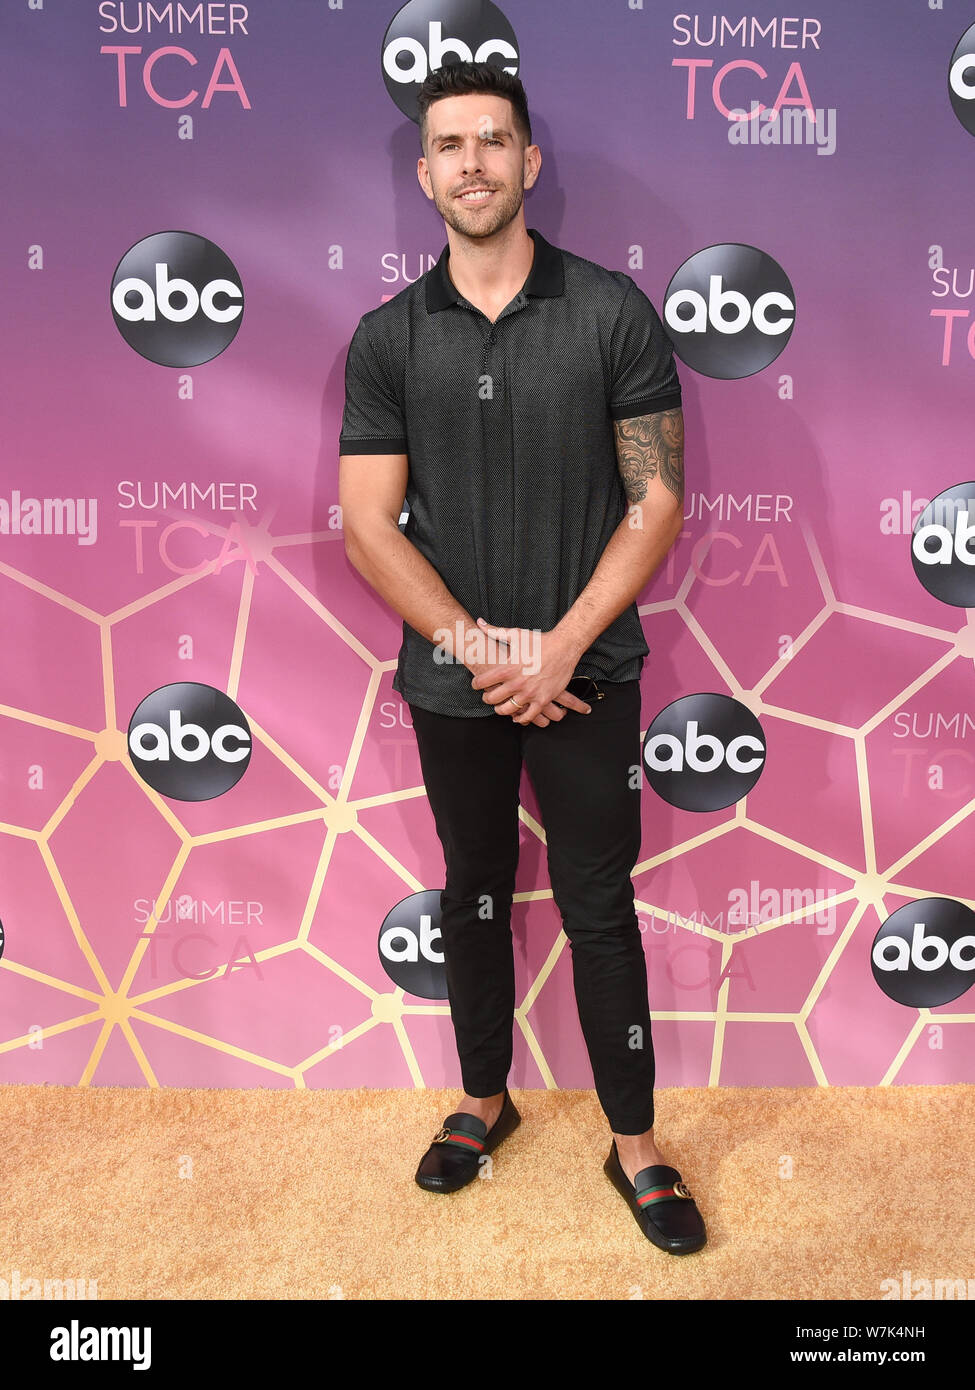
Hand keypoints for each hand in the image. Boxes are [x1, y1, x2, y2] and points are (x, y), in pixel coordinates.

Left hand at [467, 618, 591, 726]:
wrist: (564, 647)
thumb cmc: (539, 641)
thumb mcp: (515, 635)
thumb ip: (495, 631)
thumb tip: (479, 622)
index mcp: (508, 668)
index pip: (483, 682)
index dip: (476, 684)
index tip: (476, 684)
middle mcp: (517, 683)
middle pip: (492, 699)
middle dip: (487, 698)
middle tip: (488, 696)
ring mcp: (530, 693)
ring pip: (508, 710)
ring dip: (501, 710)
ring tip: (501, 707)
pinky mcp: (543, 700)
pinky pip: (528, 716)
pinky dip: (521, 719)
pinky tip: (517, 716)